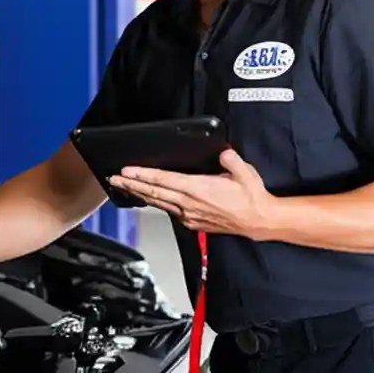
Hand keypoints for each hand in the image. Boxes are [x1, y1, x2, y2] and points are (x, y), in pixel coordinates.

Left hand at [110, 149, 278, 239]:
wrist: (258, 221)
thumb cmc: (251, 199)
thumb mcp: (244, 171)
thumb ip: (229, 159)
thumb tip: (221, 152)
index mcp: (199, 190)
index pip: (164, 180)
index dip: (143, 175)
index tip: (127, 171)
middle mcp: (190, 204)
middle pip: (154, 193)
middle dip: (132, 184)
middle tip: (115, 178)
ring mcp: (190, 215)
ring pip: (159, 203)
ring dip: (140, 194)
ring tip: (126, 187)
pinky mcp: (194, 222)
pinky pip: (169, 211)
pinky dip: (156, 203)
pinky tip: (150, 199)